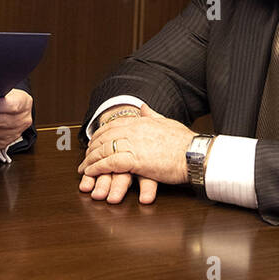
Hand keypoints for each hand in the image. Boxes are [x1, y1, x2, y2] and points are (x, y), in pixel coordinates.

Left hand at [77, 104, 194, 203]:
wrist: (195, 154)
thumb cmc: (185, 142)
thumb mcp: (167, 123)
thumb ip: (153, 115)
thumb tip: (144, 107)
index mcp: (141, 121)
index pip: (113, 124)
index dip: (101, 133)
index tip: (94, 141)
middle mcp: (134, 130)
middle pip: (105, 136)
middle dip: (92, 147)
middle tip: (85, 156)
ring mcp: (134, 145)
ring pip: (104, 149)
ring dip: (91, 159)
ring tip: (83, 168)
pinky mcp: (135, 161)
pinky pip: (110, 163)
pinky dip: (98, 168)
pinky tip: (91, 173)